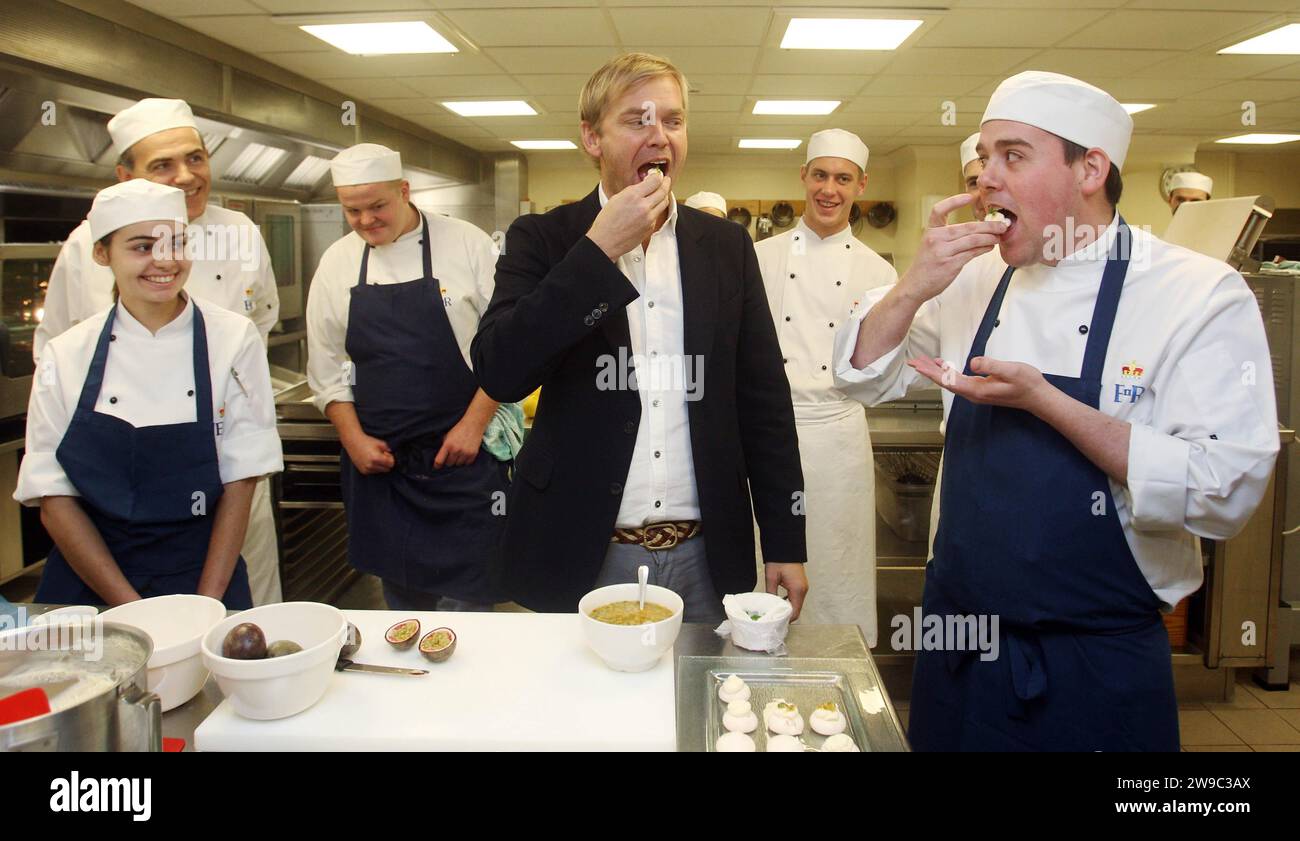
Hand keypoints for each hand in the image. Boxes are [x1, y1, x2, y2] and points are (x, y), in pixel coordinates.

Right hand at [343, 431, 394, 474]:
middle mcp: (371, 466)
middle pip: (387, 469)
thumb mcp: (380, 443)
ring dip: (380, 466)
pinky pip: (373, 472)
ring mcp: (366, 469)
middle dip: (386, 463)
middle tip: (381, 455)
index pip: (391, 464)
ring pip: (380, 471)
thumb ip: (388, 449)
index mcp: (376, 458)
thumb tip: (392, 455)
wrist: (353, 442)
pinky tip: (370, 460)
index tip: (386, 454)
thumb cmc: (367, 441)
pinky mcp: (363, 471)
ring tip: (374, 457)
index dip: (390, 458)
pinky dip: (374, 467)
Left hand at [434, 417, 485, 467]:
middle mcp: (456, 450)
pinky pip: (467, 463)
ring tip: (459, 454)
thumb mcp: (447, 436)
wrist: (473, 424)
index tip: (437, 466)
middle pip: (449, 464)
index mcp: (447, 445)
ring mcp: (465, 453)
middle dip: (449, 461)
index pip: (439, 461)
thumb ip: (444, 446)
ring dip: (457, 461)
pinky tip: (465, 454)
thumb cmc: (459, 429)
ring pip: (458, 464)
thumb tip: (440, 456)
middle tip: (451, 456)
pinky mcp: (473, 454)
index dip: (437, 465)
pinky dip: (465, 460)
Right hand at [586, 169, 672, 260]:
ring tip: (661, 191)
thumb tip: (644, 184)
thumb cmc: (607, 221)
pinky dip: (656, 209)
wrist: (605, 242)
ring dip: (663, 195)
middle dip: (665, 183)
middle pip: (662, 191)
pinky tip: (652, 206)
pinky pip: (657, 215)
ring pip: (663, 203)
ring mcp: (649, 218)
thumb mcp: (616, 199)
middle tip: (666, 180)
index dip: (658, 176)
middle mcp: (643, 206)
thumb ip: (632, 191)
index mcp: (633, 196)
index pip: (654, 181)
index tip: (658, 175)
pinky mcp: (650, 228)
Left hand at [764, 562, 808, 620]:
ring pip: (797, 604)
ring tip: (776, 613)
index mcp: (797, 589)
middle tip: (775, 620)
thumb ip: (771, 593)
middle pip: (797, 609)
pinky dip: (790, 603)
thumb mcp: (771, 578)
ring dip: (788, 609)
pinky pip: (797, 598)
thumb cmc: (779, 560)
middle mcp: (803, 590)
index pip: (794, 611)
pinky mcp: (801, 585)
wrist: (786, 547)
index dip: (786, 619)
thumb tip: (769, 605)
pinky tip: (780, 603)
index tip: (777, 623)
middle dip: (787, 616)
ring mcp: (803, 587)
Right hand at [898, 193, 1007, 304]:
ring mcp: (942, 251)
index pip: (939, 210)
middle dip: (988, 225)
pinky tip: (990, 247)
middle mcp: (935, 238)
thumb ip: (949, 236)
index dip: (954, 201)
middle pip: (966, 227)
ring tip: (999, 236)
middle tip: (1002, 224)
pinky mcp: (950, 264)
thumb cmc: (926, 265)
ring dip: (989, 237)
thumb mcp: (931, 245)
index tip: (969, 197)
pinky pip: (972, 253)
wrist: (915, 285)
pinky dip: (984, 248)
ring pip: (972, 240)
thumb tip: (977, 230)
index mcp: (930, 231)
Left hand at [908, 355, 1051, 413]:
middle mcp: (973, 393)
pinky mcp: (981, 389)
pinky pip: (958, 380)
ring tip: (923, 362)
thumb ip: (992, 366)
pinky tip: (944, 365)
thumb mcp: (1011, 370)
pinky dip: (948, 372)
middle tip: (913, 361)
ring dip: (936, 371)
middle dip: (928, 371)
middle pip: (945, 382)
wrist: (1038, 397)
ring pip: (950, 381)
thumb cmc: (1027, 383)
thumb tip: (973, 362)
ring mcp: (976, 392)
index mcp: (977, 390)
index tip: (918, 366)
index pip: (948, 380)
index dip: (932, 372)